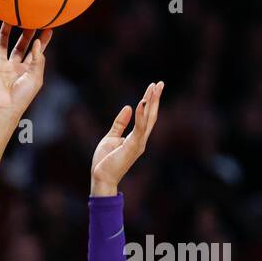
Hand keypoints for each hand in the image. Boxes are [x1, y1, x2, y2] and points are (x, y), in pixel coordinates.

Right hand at [0, 22, 51, 114]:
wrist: (5, 106)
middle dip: (25, 32)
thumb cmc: (23, 95)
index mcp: (28, 69)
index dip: (42, 40)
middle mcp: (14, 65)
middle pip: (20, 45)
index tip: (48, 27)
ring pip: (3, 43)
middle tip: (30, 17)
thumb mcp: (36, 77)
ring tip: (9, 16)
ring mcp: (1, 64)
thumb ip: (38, 59)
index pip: (36, 51)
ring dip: (6, 31)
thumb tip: (37, 42)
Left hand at [91, 81, 163, 195]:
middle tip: (160, 83)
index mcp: (136, 138)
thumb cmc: (105, 161)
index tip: (154, 87)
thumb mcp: (111, 137)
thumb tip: (129, 107)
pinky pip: (139, 128)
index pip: (146, 116)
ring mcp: (139, 143)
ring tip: (155, 87)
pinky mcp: (133, 146)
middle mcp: (141, 140)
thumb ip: (120, 123)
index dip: (150, 101)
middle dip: (155, 99)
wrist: (101, 177)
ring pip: (148, 119)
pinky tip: (142, 102)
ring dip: (152, 102)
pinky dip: (141, 114)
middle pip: (151, 115)